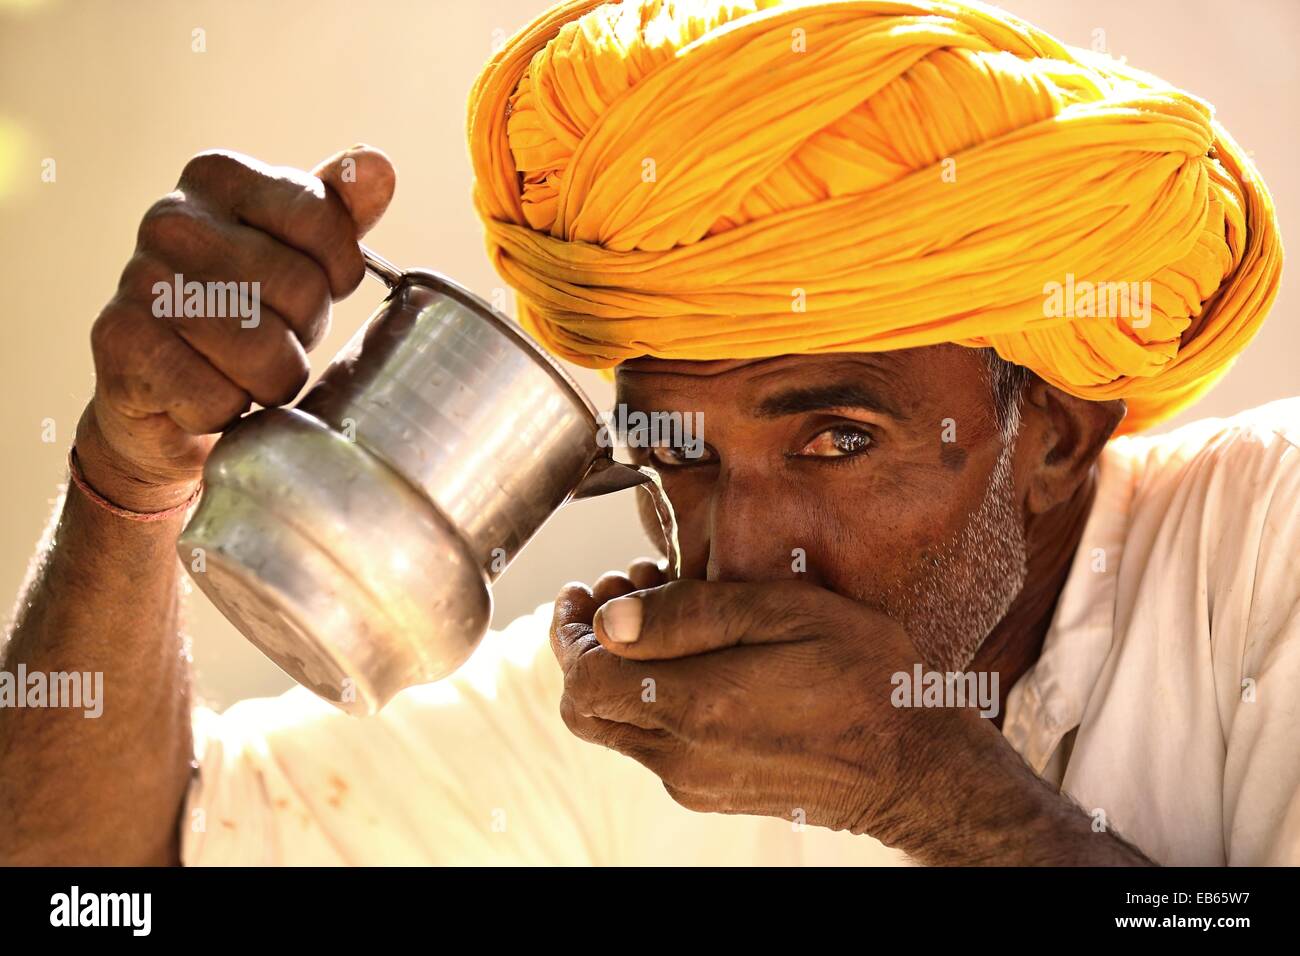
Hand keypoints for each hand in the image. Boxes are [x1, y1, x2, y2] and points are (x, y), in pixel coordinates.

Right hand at [76, 145, 395, 510]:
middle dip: (302, 333)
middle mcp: (172, 219)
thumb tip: (376, 165)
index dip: (336, 272)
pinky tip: (204, 394)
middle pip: (300, 287)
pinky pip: (219, 397)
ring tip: (243, 372)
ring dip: (270, 381)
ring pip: (264, 351)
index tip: (313, 288)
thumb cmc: (242, 315)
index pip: (320, 217)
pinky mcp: (122, 345)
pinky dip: (225, 411)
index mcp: (219, 178)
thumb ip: (337, 212)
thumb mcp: (299, 254)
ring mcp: (141, 279)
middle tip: (270, 338)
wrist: (158, 396)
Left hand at [549, 571, 997, 843]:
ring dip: (621, 673)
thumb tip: (610, 620)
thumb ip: (689, 615)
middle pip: (586, 711)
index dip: (570, 633)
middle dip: (587, 650)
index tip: (587, 593)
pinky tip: (693, 662)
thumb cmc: (863, 678)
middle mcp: (680, 756)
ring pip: (618, 727)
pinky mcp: (713, 790)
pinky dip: (653, 699)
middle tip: (620, 598)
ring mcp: (695, 781)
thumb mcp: (784, 614)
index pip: (582, 680)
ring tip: (662, 619)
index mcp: (694, 707)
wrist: (914, 767)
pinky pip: (654, 745)